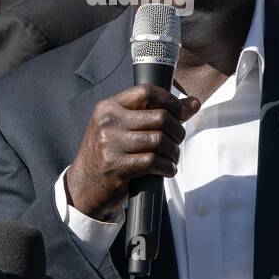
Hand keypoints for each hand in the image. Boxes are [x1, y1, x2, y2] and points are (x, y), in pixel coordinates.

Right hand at [64, 83, 199, 220]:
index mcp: (108, 107)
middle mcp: (108, 122)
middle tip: (177, 140)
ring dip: (173, 152)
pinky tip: (167, 170)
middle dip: (177, 130)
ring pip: (159, 141)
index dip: (170, 101)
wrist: (84, 186)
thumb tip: (194, 103)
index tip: (181, 113)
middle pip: (159, 117)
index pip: (146, 92)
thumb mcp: (122, 127)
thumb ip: (155, 112)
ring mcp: (110, 145)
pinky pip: (153, 162)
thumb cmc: (109, 152)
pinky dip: (167, 167)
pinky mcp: (117, 167)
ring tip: (172, 157)